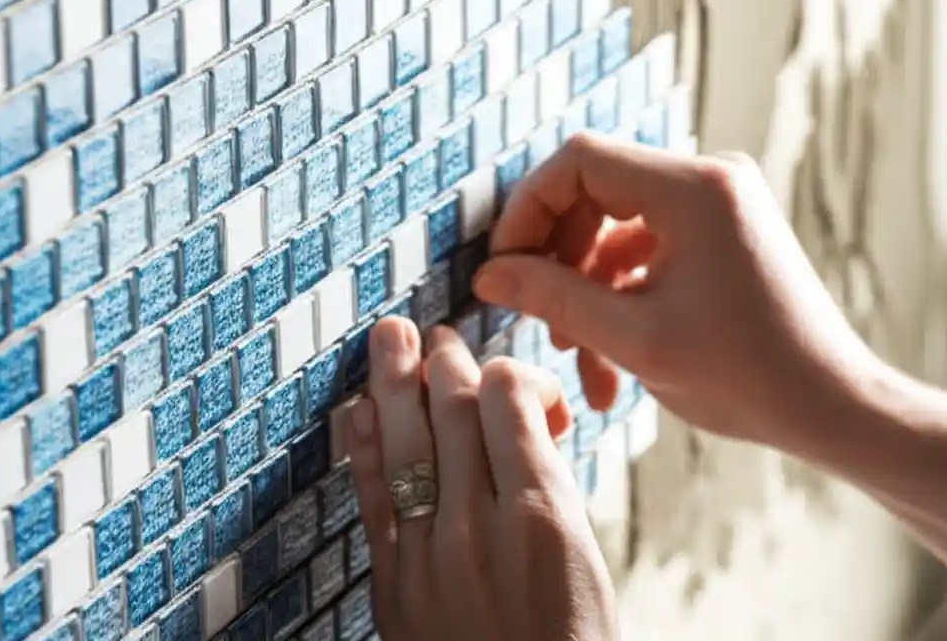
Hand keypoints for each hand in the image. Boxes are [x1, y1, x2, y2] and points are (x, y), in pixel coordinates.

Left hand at [345, 318, 617, 640]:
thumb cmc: (574, 639)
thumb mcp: (585, 552)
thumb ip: (546, 481)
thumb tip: (521, 421)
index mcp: (542, 513)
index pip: (507, 396)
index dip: (505, 370)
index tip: (506, 377)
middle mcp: (480, 523)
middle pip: (452, 406)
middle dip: (445, 360)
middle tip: (438, 337)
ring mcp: (429, 552)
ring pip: (406, 438)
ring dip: (393, 377)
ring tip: (389, 336)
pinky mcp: (394, 583)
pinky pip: (372, 497)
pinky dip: (365, 447)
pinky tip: (362, 410)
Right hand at [473, 133, 882, 450]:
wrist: (833, 406)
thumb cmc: (747, 376)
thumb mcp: (632, 339)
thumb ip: (551, 297)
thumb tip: (488, 275)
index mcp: (695, 188)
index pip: (578, 160)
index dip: (527, 210)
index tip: (502, 268)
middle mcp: (710, 179)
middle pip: (592, 192)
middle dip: (555, 260)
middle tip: (533, 317)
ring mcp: (718, 205)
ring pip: (612, 229)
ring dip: (584, 291)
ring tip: (577, 360)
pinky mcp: (720, 233)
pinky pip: (644, 249)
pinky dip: (618, 297)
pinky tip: (610, 362)